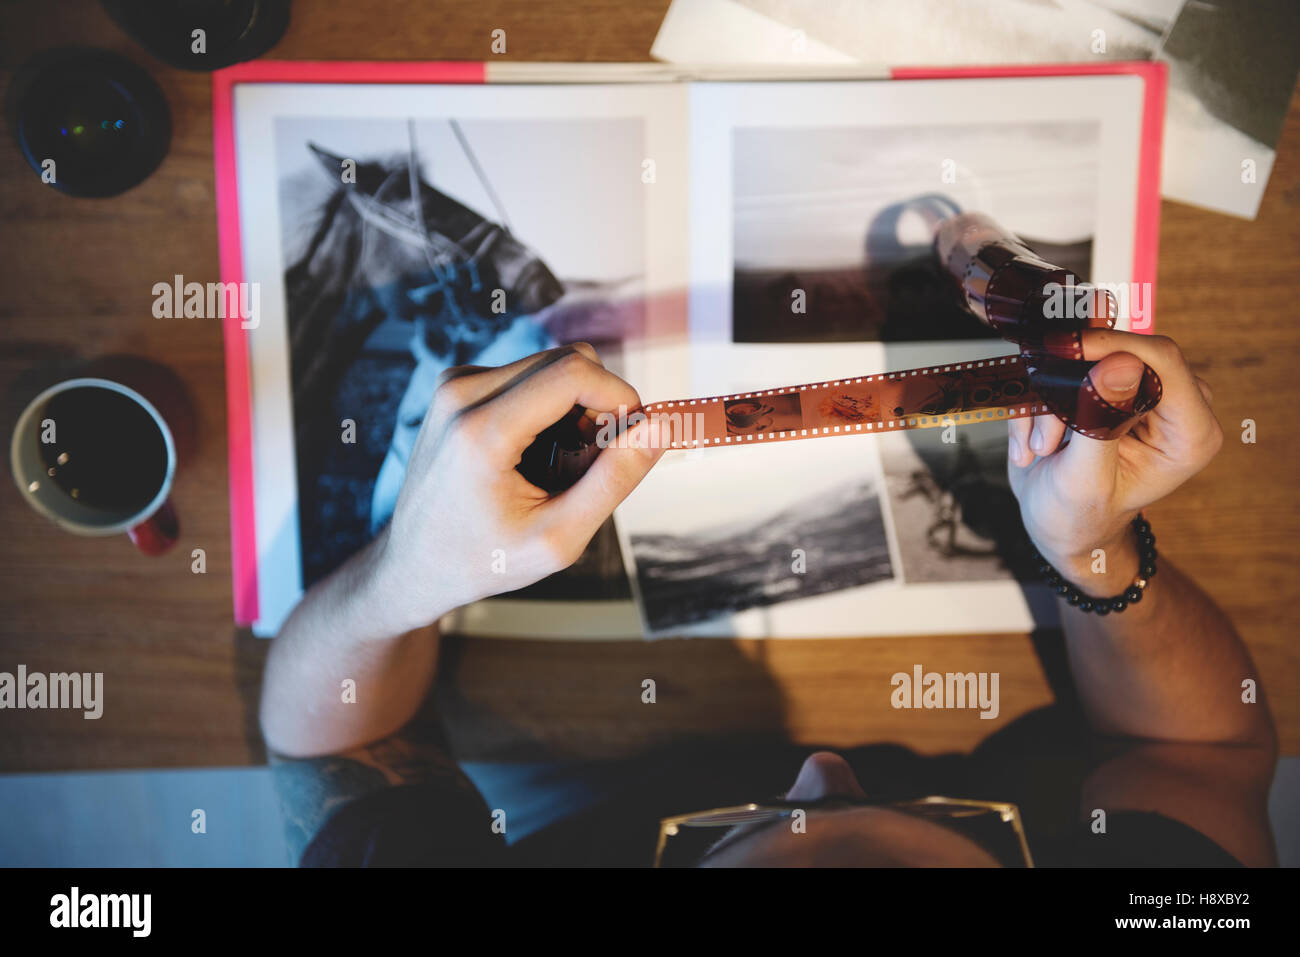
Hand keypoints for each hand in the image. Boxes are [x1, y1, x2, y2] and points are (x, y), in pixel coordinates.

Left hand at [369, 343, 667, 632]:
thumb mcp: (558, 538)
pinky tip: (537, 456)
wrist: (413, 565)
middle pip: (568, 361)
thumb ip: (613, 481)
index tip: (635, 435)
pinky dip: (549, 409)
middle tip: (595, 462)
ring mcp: (455, 385)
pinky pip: (529, 375)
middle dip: (599, 405)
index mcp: (482, 431)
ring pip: (551, 366)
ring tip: (561, 467)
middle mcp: (461, 393)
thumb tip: (659, 428)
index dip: (619, 396)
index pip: (574, 371)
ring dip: (574, 409)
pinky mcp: (458, 385)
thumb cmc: (482, 560)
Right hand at [1007, 331, 1221, 593]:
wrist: (1059, 523)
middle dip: (1070, 390)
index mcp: (1189, 433)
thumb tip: (1122, 362)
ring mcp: (1140, 393)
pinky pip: (1064, 370)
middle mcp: (1173, 406)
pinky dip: (1039, 403)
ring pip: (1085, 361)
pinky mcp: (1106, 386)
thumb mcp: (1083, 480)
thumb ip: (1101, 420)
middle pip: (1122, 353)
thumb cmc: (1078, 516)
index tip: (1063, 349)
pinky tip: (1033, 444)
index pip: (1163, 361)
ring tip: (1040, 451)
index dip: (1112, 347)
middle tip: (1044, 441)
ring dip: (1048, 403)